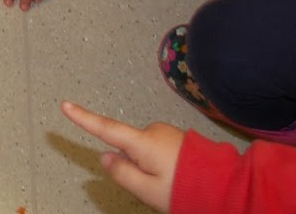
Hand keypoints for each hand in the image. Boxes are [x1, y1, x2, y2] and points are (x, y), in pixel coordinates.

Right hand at [60, 101, 182, 212]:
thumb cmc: (187, 190)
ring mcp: (170, 133)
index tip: (65, 105)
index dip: (84, 118)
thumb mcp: (148, 190)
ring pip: (147, 150)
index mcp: (143, 143)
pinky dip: (165, 164)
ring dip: (153, 166)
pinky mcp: (182, 138)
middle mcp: (155, 131)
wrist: (229, 187)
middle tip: (155, 188)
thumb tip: (105, 156)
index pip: (106, 129)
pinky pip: (162, 150)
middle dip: (136, 165)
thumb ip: (122, 173)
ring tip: (173, 186)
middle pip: (130, 147)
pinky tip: (181, 178)